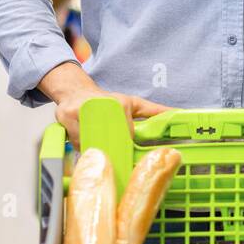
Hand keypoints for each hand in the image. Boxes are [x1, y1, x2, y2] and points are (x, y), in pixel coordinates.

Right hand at [39, 62, 173, 144]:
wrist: (76, 91)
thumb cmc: (105, 99)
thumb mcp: (133, 103)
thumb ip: (154, 110)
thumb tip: (177, 114)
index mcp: (120, 105)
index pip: (127, 134)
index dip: (127, 144)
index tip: (127, 152)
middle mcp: (101, 106)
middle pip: (109, 140)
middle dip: (111, 149)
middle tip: (112, 152)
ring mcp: (82, 111)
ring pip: (92, 143)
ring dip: (95, 148)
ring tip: (97, 143)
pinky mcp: (66, 117)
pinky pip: (77, 142)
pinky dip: (81, 146)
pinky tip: (84, 139)